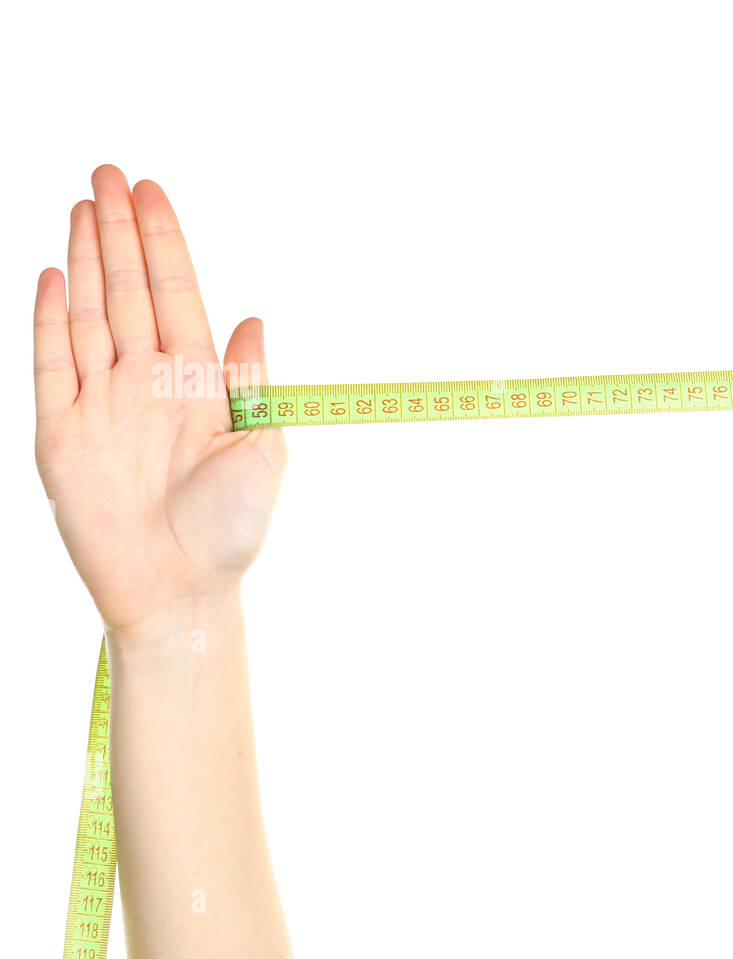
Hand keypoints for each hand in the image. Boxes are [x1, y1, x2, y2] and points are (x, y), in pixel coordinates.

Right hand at [33, 166, 286, 634]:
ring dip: (88, 260)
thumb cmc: (231, 530)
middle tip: (109, 174)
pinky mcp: (61, 433)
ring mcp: (101, 404)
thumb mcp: (261, 449)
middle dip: (121, 233)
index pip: (177, 298)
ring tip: (84, 204)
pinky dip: (50, 318)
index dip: (165, 245)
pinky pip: (50, 363)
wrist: (181, 589)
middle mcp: (146, 385)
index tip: (152, 193)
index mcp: (197, 386)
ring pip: (90, 314)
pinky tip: (55, 273)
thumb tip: (255, 320)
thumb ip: (253, 383)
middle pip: (130, 293)